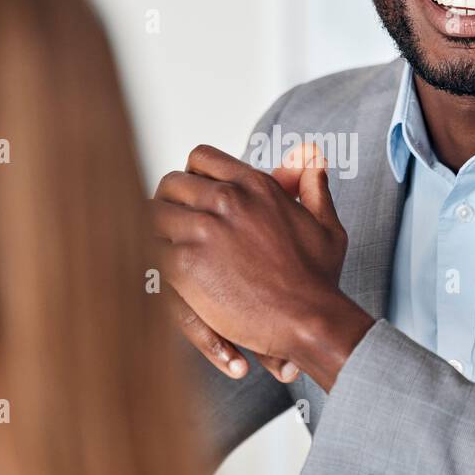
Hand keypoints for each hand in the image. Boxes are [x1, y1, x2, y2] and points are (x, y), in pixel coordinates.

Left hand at [153, 143, 372, 389]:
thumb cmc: (317, 280)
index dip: (193, 177)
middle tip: (173, 226)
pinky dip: (150, 260)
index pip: (202, 158)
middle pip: (172, 183)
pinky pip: (150, 248)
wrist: (308, 319)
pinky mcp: (184, 264)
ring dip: (155, 230)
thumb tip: (310, 155)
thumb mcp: (325, 225)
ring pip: (154, 213)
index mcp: (254, 185)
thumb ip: (313, 187)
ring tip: (161, 249)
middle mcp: (226, 199)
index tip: (195, 198)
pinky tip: (159, 273)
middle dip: (170, 203)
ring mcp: (202, 229)